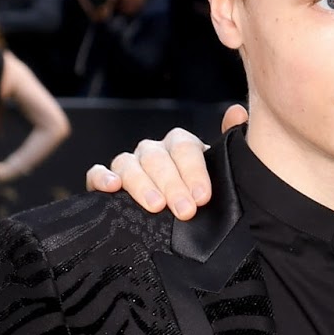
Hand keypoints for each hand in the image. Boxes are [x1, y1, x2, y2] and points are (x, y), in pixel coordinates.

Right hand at [84, 103, 248, 217]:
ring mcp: (129, 165)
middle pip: (157, 158)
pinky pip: (96, 173)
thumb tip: (237, 112)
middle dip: (173, 185)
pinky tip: (112, 188)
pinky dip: (102, 178)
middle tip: (185, 210)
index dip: (194, 171)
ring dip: (142, 184)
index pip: (185, 148)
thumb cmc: (200, 196)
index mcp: (180, 146)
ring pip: (128, 163)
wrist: (178, 221)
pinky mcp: (104, 181)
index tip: (203, 197)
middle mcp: (153, 151)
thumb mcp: (220, 173)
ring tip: (156, 206)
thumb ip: (229, 143)